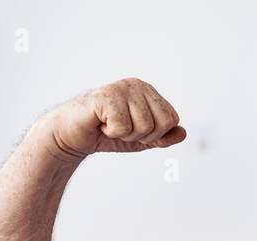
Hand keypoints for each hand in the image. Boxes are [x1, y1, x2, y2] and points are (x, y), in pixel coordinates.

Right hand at [42, 78, 185, 160]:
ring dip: (125, 135)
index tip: (135, 130)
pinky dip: (110, 133)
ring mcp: (121, 88)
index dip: (156, 135)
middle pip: (162, 124)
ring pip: (144, 127)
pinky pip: (123, 128)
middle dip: (143, 136)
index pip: (172, 120)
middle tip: (122, 129)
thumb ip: (164, 137)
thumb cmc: (107, 134)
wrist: (73, 135)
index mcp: (148, 91)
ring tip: (109, 125)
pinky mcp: (105, 96)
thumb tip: (182, 132)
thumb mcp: (142, 140)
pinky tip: (100, 123)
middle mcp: (137, 85)